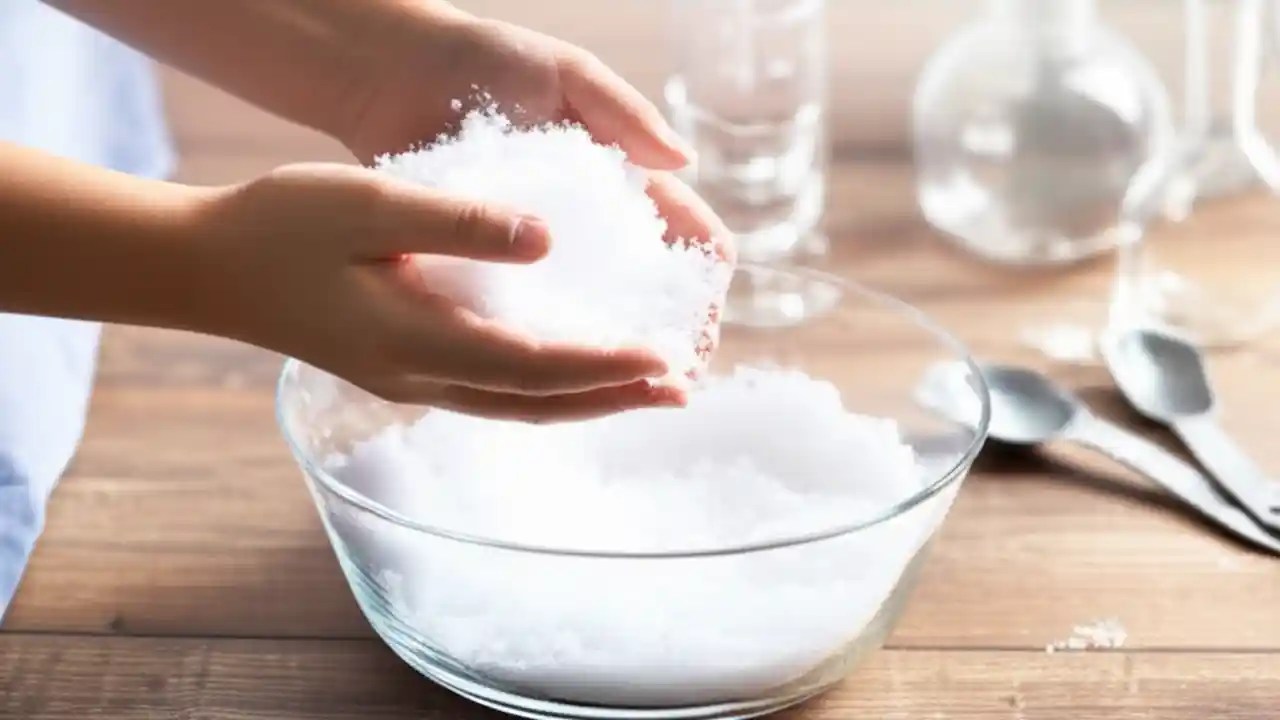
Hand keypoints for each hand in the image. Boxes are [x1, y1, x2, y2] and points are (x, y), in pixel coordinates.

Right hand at [191, 163, 685, 422]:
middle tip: (682, 390)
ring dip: (585, 401)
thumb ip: (462, 222)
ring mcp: (408, 381)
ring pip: (517, 405)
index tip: (667, 362)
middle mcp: (420, 376)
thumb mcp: (371, 202)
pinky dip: (544, 389)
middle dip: (613, 398)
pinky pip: (493, 392)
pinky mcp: (400, 371)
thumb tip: (548, 240)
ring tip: (645, 391)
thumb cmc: (281, 225)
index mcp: (417, 338)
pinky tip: (569, 372)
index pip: (536, 365)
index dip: (606, 366)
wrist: (207, 267)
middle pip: (538, 402)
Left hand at [332, 5, 734, 353]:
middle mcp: (592, 220)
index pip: (688, 236)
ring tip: (627, 392)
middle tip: (675, 377)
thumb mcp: (564, 73)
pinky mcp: (493, 261)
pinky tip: (556, 377)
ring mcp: (543, 245)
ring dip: (618, 350)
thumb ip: (623, 111)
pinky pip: (531, 311)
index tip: (703, 328)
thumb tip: (687, 159)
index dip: (706, 285)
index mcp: (625, 176)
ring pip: (596, 311)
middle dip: (673, 332)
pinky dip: (552, 342)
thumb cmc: (485, 57)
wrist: (391, 72)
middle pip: (653, 288)